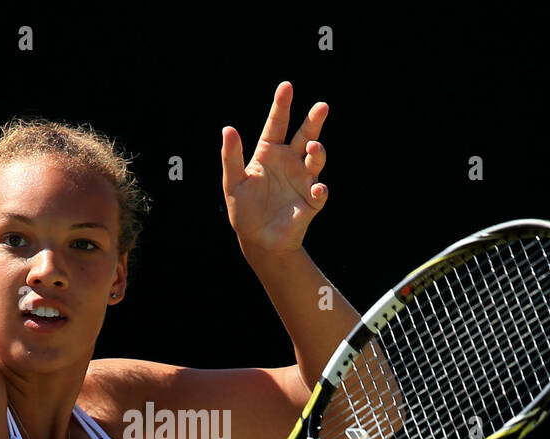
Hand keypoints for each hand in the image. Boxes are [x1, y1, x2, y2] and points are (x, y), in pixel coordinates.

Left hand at [221, 80, 328, 255]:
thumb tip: (228, 129)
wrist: (258, 240)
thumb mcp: (233, 182)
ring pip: (316, 159)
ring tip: (313, 147)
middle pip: (303, 135)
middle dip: (313, 121)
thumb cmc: (244, 209)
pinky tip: (317, 189)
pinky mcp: (311, 200)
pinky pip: (319, 192)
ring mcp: (302, 180)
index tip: (286, 86)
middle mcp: (289, 162)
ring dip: (317, 152)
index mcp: (269, 153)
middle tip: (321, 106)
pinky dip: (320, 190)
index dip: (281, 105)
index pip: (277, 124)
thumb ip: (231, 157)